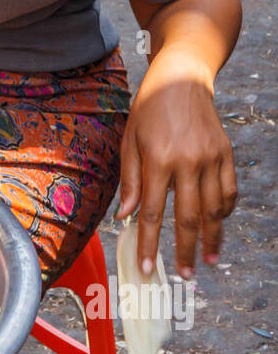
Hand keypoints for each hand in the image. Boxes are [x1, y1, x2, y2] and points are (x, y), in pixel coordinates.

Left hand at [116, 50, 236, 277]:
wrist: (182, 78)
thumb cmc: (149, 109)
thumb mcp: (130, 140)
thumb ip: (129, 180)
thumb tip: (124, 217)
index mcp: (158, 160)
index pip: (151, 212)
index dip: (148, 243)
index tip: (146, 267)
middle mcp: (188, 162)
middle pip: (187, 217)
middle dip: (184, 250)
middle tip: (183, 275)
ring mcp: (211, 158)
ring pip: (214, 208)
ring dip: (211, 237)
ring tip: (207, 260)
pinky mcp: (226, 154)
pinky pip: (229, 190)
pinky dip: (225, 211)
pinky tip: (218, 225)